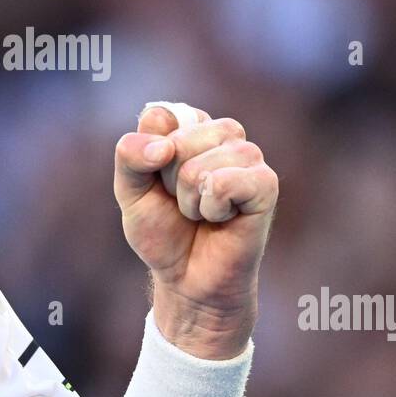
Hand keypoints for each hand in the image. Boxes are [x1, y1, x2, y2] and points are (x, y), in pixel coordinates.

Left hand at [113, 105, 278, 358]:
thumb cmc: (163, 232)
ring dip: (190, 200)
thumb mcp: (129, 191)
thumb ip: (130, 155)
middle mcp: (224, 134)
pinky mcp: (266, 184)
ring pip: (199, 165)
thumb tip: (164, 145)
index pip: (160, 116)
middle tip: (184, 204)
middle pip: (180, 139)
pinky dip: (212, 208)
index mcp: (192, 126)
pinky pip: (225, 182)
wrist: (187, 280)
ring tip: (202, 214)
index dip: (150, 158)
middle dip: (171, 181)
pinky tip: (222, 218)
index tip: (160, 184)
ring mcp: (249, 157)